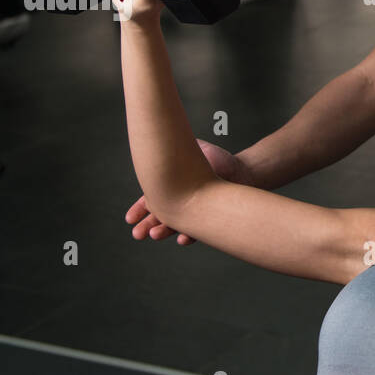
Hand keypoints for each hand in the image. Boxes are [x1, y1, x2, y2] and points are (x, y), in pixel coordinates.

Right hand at [124, 140, 248, 244]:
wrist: (245, 173)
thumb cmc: (220, 161)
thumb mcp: (196, 150)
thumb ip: (179, 146)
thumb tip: (160, 135)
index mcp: (174, 187)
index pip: (151, 200)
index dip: (139, 210)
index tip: (129, 219)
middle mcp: (182, 202)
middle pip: (160, 216)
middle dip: (147, 226)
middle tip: (137, 235)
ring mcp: (195, 212)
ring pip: (176, 225)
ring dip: (164, 231)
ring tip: (154, 235)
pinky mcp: (210, 221)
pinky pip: (198, 230)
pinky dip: (190, 234)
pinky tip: (182, 239)